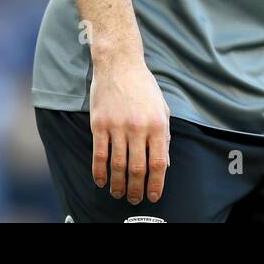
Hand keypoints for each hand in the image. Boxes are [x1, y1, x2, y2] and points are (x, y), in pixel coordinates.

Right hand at [89, 51, 170, 204]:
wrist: (120, 64)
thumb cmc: (143, 87)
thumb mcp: (162, 108)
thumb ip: (164, 136)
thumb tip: (164, 164)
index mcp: (157, 124)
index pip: (158, 162)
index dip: (156, 183)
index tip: (154, 195)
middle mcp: (138, 127)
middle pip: (138, 168)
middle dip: (137, 188)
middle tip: (135, 199)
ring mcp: (117, 126)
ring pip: (117, 165)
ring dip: (118, 184)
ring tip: (119, 193)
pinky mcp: (99, 124)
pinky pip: (99, 154)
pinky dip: (99, 171)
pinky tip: (101, 181)